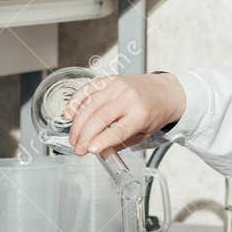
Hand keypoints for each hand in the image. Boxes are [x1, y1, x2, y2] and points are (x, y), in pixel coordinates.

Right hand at [65, 73, 185, 157]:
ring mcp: (118, 86)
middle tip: (77, 149)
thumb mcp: (143, 133)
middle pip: (100, 117)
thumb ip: (121, 142)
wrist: (163, 91)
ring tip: (73, 138)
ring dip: (78, 123)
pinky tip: (68, 114)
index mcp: (141, 114)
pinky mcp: (109, 79)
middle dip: (85, 135)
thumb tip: (100, 152)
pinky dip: (76, 102)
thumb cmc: (153, 113)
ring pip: (91, 104)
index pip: (118, 129)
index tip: (89, 150)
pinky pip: (88, 89)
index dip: (102, 140)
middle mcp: (129, 97)